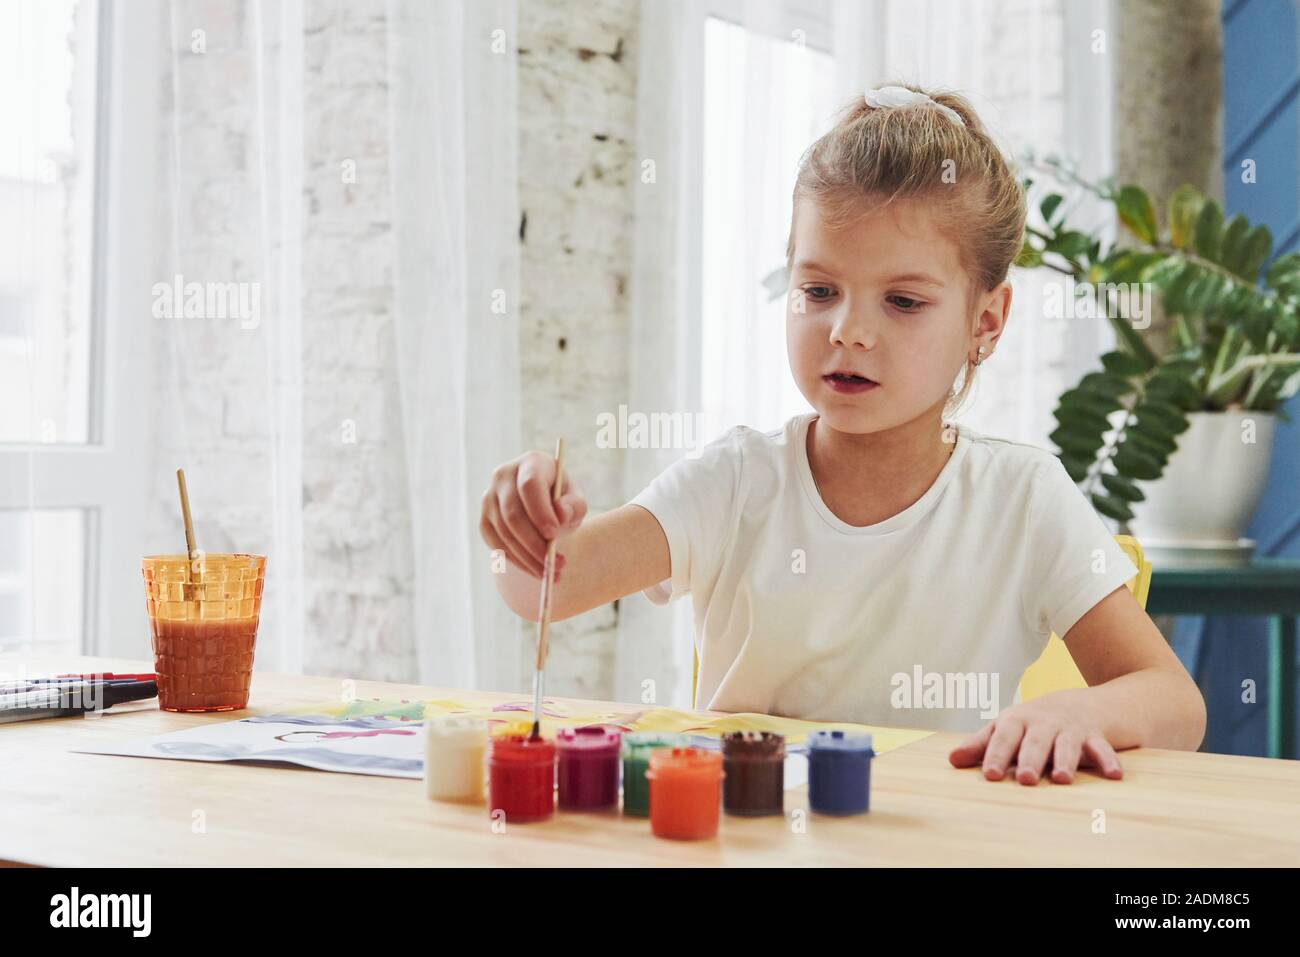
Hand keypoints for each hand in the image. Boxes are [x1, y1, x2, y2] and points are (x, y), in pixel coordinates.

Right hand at [480, 451, 586, 579]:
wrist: (543, 507)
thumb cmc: (562, 500)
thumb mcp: (575, 500)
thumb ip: (574, 505)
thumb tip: (561, 514)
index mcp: (531, 463)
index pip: (529, 485)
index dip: (540, 511)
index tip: (554, 534)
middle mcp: (503, 476)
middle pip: (513, 513)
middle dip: (535, 543)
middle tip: (556, 564)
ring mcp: (489, 498)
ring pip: (505, 533)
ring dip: (529, 558)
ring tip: (553, 572)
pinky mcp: (485, 520)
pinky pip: (497, 545)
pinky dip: (518, 562)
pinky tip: (537, 570)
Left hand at [947, 691, 1123, 784]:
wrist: (1083, 702)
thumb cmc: (1035, 721)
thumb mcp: (1008, 727)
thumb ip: (981, 745)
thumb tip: (951, 761)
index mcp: (1017, 721)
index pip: (1003, 738)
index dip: (995, 755)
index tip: (989, 776)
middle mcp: (1043, 723)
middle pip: (1035, 742)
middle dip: (1029, 759)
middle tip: (1024, 779)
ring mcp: (1070, 728)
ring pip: (1067, 744)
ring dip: (1065, 761)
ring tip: (1061, 780)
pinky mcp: (1095, 735)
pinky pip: (1103, 747)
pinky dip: (1108, 759)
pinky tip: (1113, 775)